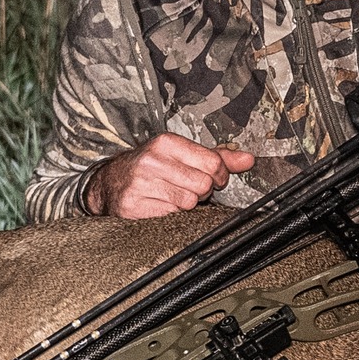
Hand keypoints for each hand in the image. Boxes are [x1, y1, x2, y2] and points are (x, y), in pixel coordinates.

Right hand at [86, 133, 255, 217]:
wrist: (109, 183)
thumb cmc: (150, 167)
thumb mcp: (180, 154)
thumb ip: (216, 157)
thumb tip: (249, 159)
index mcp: (166, 143)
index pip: (213, 162)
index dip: (220, 176)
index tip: (214, 179)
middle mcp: (152, 161)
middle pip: (203, 185)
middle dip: (203, 191)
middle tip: (191, 189)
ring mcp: (141, 184)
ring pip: (189, 203)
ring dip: (187, 205)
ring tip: (174, 196)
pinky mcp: (133, 206)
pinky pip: (170, 216)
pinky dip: (171, 215)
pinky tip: (161, 205)